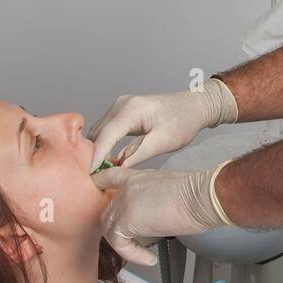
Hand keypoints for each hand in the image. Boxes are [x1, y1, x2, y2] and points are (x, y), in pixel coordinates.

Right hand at [88, 77, 237, 171]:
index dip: (95, 156)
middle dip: (93, 154)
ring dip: (98, 149)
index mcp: (131, 109)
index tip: (88, 175)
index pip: (105, 135)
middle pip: (98, 133)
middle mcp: (121, 104)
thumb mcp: (164, 141)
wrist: (194, 106)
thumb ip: (139, 153)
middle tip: (94, 178)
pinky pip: (107, 129)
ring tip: (101, 171)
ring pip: (100, 131)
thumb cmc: (183, 121)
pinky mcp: (123, 111)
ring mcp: (120, 106)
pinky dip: (105, 143)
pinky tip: (110, 159)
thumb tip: (119, 167)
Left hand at [92, 163, 233, 264]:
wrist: (202, 197)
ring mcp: (124, 202)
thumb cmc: (197, 194)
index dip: (101, 190)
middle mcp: (126, 187)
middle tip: (132, 243)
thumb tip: (150, 215)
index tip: (103, 203)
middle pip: (107, 211)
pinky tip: (150, 258)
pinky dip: (132, 254)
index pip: (107, 178)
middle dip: (116, 229)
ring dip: (125, 245)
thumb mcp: (167, 189)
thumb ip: (150, 197)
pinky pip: (119, 243)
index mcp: (136, 176)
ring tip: (144, 254)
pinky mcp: (126, 220)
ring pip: (110, 229)